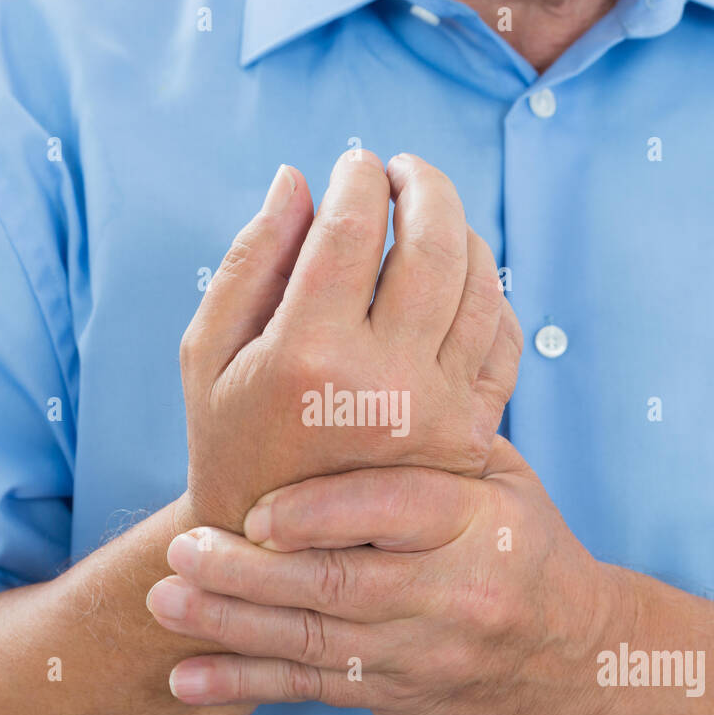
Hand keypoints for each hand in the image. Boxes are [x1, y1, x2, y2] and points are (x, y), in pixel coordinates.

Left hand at [149, 437, 628, 714]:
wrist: (578, 660)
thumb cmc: (524, 546)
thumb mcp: (503, 481)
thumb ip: (433, 440)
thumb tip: (353, 359)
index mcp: (481, 522)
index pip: (399, 511)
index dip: (323, 512)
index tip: (260, 511)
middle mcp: (454, 593)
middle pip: (343, 583)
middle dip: (253, 572)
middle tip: (185, 550)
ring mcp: (425, 653)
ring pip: (317, 641)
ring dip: (232, 624)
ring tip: (167, 601)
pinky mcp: (398, 696)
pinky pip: (314, 691)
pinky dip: (245, 685)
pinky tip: (187, 680)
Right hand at [179, 150, 521, 531]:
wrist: (281, 550)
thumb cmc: (232, 440)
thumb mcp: (209, 352)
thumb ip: (251, 260)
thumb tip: (298, 178)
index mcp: (309, 358)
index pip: (353, 228)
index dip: (356, 178)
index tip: (352, 164)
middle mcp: (386, 385)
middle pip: (435, 244)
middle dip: (423, 185)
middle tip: (402, 172)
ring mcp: (439, 414)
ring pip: (481, 284)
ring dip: (460, 231)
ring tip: (429, 220)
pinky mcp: (472, 435)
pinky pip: (504, 338)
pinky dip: (489, 293)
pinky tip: (456, 282)